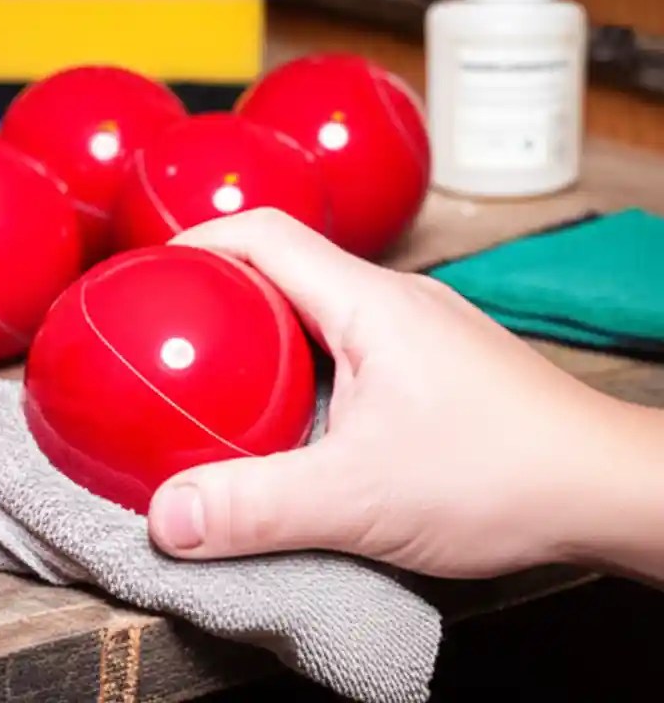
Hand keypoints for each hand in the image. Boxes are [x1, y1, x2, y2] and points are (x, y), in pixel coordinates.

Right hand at [146, 208, 663, 578]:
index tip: (146, 279)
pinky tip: (288, 424)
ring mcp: (416, 335)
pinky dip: (300, 373)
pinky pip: (346, 350)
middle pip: (282, 270)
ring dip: (259, 341)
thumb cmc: (504, 476)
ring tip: (212, 385)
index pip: (263, 235)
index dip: (195, 243)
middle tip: (165, 341)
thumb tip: (166, 518)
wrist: (607, 493)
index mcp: (368, 304)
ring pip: (315, 314)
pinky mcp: (431, 370)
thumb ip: (255, 508)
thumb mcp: (359, 499)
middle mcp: (392, 303)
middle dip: (216, 297)